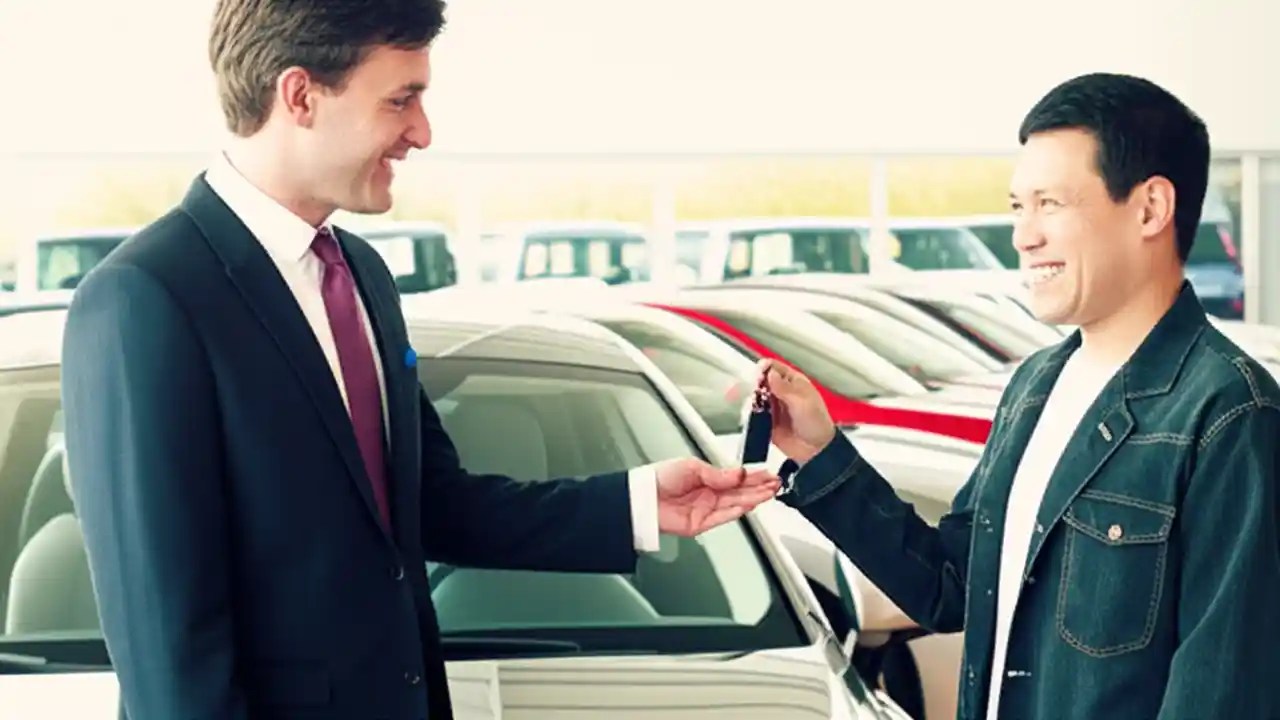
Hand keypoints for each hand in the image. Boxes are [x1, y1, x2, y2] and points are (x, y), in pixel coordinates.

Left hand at [655, 458, 780, 535]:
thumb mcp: (691, 467)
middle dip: (759, 487)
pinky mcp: (702, 523)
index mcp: (706, 477)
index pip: (736, 476)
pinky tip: (751, 505)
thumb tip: (738, 473)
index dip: (753, 475)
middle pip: (739, 490)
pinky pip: (724, 517)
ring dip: (754, 498)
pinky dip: (738, 511)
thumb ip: (718, 473)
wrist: (642, 499)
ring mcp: (707, 508)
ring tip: (770, 492)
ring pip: (736, 503)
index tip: (768, 473)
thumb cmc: (659, 478)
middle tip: (775, 483)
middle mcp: (709, 493)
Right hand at [758, 358, 836, 464]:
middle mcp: (782, 393)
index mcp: (793, 383)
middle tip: (752, 392)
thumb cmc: (816, 424)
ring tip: (750, 405)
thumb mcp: (802, 403)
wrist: (816, 450)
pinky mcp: (767, 422)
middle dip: (753, 385)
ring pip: (755, 397)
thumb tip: (770, 373)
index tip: (757, 376)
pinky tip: (749, 416)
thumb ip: (784, 388)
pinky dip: (749, 414)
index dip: (764, 369)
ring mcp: (773, 408)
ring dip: (750, 400)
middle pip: (761, 382)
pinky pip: (754, 415)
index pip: (774, 368)